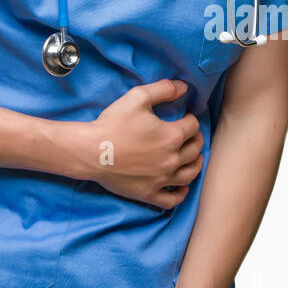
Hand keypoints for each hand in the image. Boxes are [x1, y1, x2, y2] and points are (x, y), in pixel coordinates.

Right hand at [82, 79, 204, 209]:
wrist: (90, 151)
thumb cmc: (113, 123)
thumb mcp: (138, 97)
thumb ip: (164, 89)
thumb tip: (184, 87)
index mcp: (172, 136)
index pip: (193, 127)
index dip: (192, 120)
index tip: (187, 118)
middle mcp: (172, 160)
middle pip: (195, 150)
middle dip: (196, 140)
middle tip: (192, 136)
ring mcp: (161, 180)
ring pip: (189, 175)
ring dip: (195, 165)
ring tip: (194, 159)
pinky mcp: (149, 193)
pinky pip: (172, 200)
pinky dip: (181, 194)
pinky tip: (182, 188)